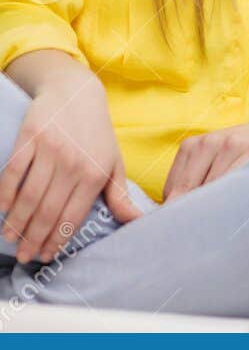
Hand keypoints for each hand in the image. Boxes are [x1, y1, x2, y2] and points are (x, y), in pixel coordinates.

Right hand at [0, 78, 142, 263]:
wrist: (77, 93)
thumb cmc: (97, 133)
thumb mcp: (113, 163)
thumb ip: (119, 195)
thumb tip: (135, 221)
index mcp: (95, 174)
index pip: (72, 217)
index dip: (57, 240)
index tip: (46, 257)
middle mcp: (73, 164)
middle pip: (48, 211)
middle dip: (34, 239)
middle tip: (24, 256)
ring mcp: (51, 151)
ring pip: (29, 196)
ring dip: (17, 222)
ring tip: (10, 238)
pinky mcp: (30, 138)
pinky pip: (14, 172)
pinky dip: (6, 194)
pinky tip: (3, 210)